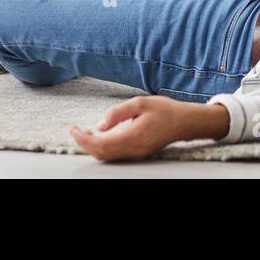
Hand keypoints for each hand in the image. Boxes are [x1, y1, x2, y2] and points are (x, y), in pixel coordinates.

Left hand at [69, 96, 226, 161]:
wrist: (185, 122)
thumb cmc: (165, 110)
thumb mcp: (141, 103)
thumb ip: (118, 113)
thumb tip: (100, 124)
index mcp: (133, 138)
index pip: (101, 144)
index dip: (83, 138)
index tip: (74, 128)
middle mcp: (133, 150)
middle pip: (101, 154)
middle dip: (84, 143)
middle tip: (75, 129)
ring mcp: (135, 154)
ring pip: (107, 156)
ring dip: (93, 146)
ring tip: (84, 131)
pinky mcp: (137, 153)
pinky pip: (114, 155)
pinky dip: (102, 147)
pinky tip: (100, 136)